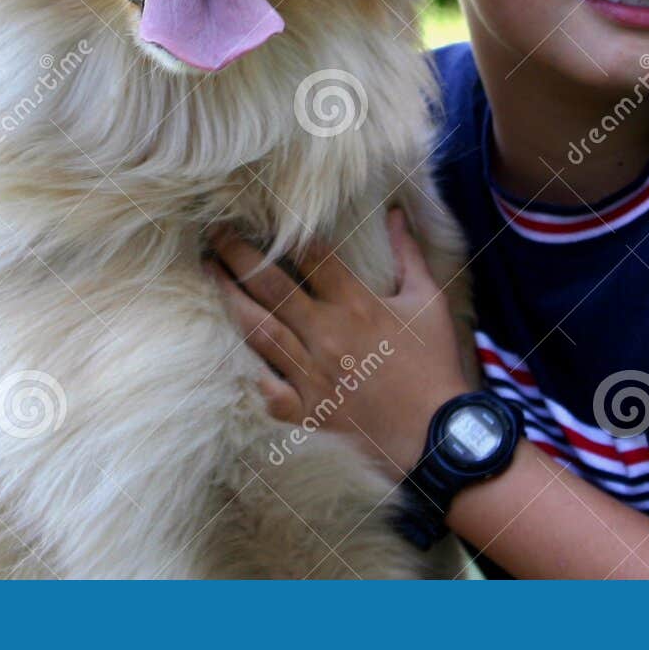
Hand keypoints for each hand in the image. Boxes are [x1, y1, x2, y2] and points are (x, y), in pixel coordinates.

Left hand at [209, 208, 470, 480]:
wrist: (438, 435)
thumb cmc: (435, 364)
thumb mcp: (428, 301)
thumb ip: (409, 254)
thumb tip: (397, 214)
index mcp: (356, 304)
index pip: (311, 256)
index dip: (285, 232)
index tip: (261, 215)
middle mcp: (326, 334)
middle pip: (272, 287)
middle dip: (240, 255)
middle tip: (216, 233)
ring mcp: (312, 375)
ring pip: (259, 331)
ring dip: (230, 300)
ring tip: (210, 273)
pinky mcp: (308, 412)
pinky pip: (267, 393)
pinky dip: (248, 375)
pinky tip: (222, 356)